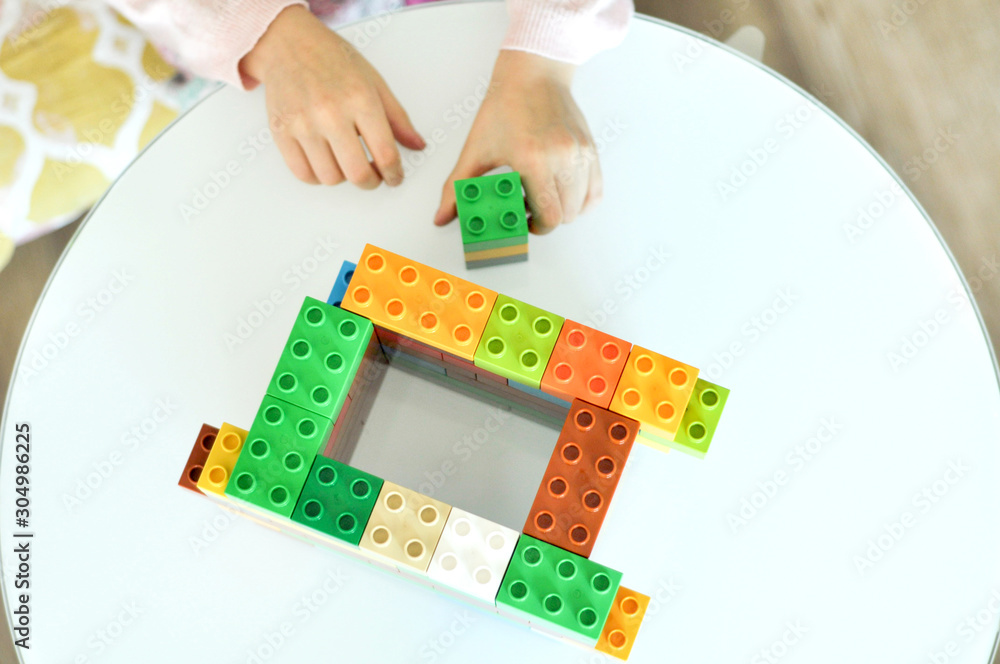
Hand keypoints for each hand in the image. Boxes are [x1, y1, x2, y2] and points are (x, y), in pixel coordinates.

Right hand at [240, 6, 424, 186]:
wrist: (288, 43)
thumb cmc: (333, 60)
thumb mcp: (374, 82)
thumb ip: (398, 118)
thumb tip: (417, 145)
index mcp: (360, 99)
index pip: (385, 154)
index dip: (394, 174)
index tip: (395, 177)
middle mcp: (330, 113)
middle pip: (357, 174)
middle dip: (371, 182)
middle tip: (373, 176)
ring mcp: (302, 124)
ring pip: (330, 178)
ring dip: (343, 178)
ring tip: (346, 162)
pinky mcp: (280, 132)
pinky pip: (303, 173)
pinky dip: (317, 177)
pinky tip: (325, 163)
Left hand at [434, 50, 601, 233]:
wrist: (533, 74)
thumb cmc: (505, 106)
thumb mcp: (476, 149)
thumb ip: (457, 187)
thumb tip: (443, 216)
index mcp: (533, 159)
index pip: (549, 216)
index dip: (535, 227)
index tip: (521, 222)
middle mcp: (562, 157)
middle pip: (566, 214)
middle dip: (546, 220)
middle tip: (528, 210)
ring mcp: (580, 153)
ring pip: (582, 205)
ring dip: (563, 210)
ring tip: (543, 197)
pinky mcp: (590, 149)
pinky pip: (595, 191)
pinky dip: (582, 201)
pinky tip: (563, 195)